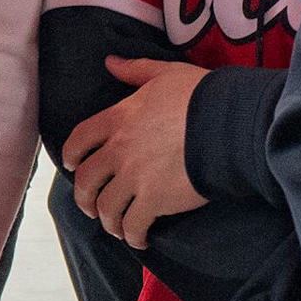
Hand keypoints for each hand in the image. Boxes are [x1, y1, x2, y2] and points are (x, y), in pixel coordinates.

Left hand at [61, 55, 208, 245]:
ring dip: (108, 221)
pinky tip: (139, 238)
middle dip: (85, 197)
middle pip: (86, 181)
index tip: (73, 165)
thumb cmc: (200, 96)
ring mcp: (134, 178)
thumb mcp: (165, 73)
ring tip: (116, 226)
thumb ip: (135, 70)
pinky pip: (133, 225)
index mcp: (118, 119)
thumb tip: (111, 62)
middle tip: (91, 205)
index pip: (80, 139)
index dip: (72, 155)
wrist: (227, 124)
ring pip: (106, 208)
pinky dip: (132, 235)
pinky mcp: (154, 200)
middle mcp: (119, 151)